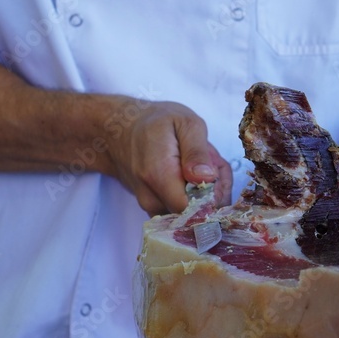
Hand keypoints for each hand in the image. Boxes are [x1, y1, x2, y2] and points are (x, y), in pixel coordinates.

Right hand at [105, 100, 232, 214]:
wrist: (121, 131)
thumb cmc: (156, 123)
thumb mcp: (184, 123)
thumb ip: (197, 151)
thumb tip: (206, 178)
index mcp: (159, 176)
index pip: (195, 208)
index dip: (214, 195)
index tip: (217, 172)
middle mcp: (151, 199)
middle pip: (197, 213)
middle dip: (214, 192)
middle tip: (213, 163)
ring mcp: (151, 207)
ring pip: (193, 213)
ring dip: (207, 193)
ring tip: (202, 166)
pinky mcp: (154, 210)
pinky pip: (183, 212)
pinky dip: (196, 196)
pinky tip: (194, 175)